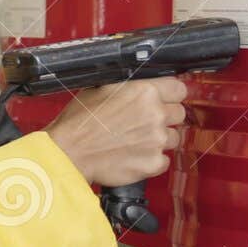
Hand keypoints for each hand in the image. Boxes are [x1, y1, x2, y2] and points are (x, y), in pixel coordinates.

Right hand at [44, 77, 188, 186]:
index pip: (179, 88)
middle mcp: (155, 114)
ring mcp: (156, 140)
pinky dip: (152, 159)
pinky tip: (134, 155)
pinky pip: (164, 160)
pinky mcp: (153, 163)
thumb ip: (128, 86)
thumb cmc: (78, 123)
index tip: (165, 99)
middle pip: (179, 113)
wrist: (68, 153)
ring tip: (136, 140)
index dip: (170, 94)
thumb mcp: (99, 89)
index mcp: (144, 92)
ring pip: (173, 137)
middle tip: (143, 122)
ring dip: (159, 138)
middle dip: (164, 117)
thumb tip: (140, 83)